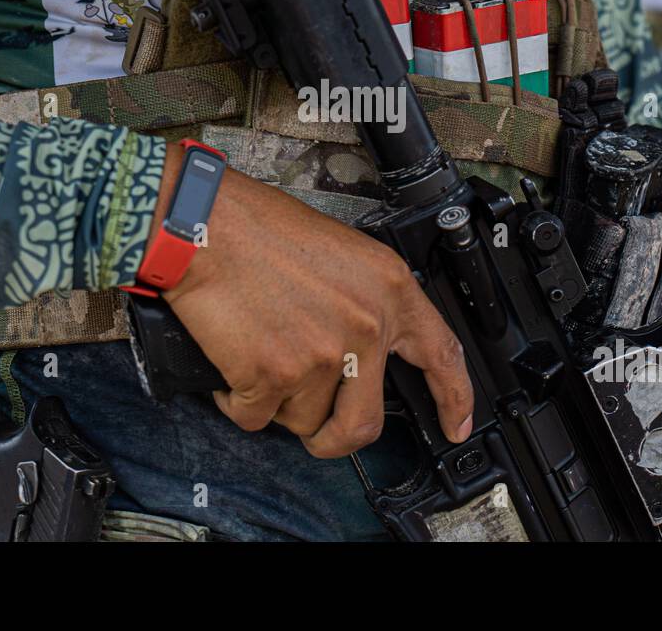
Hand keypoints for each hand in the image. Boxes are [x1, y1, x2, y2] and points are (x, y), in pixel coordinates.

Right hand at [156, 142, 473, 457]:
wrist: (204, 225)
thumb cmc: (258, 228)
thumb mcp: (341, 253)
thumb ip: (363, 303)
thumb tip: (360, 355)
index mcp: (389, 290)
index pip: (441, 356)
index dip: (454, 399)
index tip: (456, 426)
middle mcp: (364, 327)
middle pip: (363, 422)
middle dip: (336, 436)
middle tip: (318, 428)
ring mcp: (321, 356)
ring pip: (304, 421)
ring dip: (278, 404)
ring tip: (261, 358)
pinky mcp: (273, 376)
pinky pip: (256, 417)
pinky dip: (239, 402)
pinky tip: (233, 367)